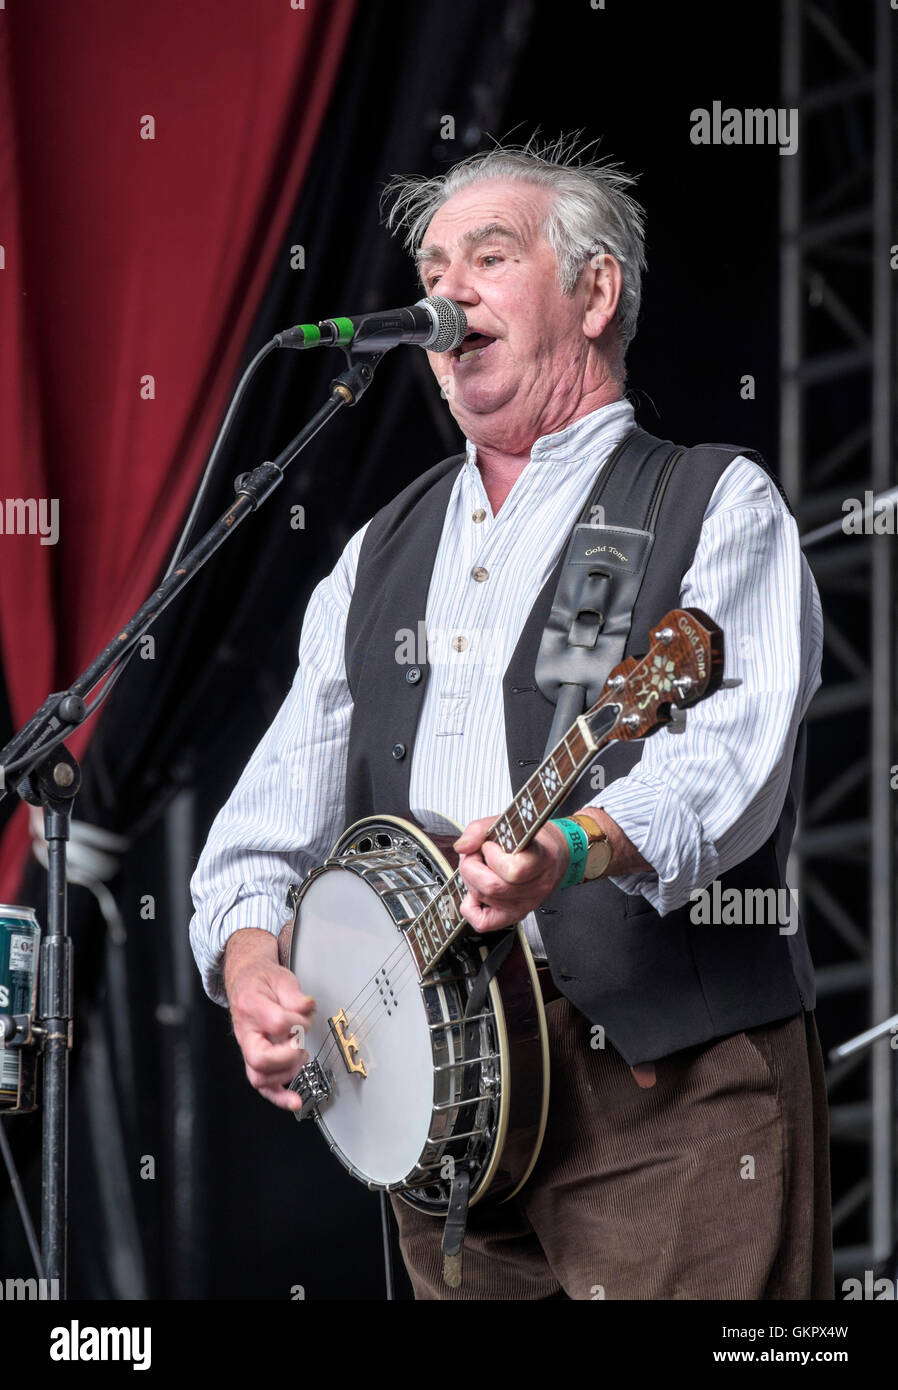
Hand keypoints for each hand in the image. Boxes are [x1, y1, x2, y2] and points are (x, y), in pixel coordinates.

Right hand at [224, 928, 315, 1111]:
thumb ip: (295, 995)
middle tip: (300, 1043)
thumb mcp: (281, 977)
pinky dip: (278, 1096)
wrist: (246, 982)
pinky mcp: (255, 1059)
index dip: (298, 1022)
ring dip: (287, 1072)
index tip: (306, 1015)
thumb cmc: (262, 981)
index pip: (277, 1022)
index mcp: (251, 1007)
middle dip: (288, 1055)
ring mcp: (248, 1049)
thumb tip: (307, 1007)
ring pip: (260, 1076)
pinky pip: (262, 1086)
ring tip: (301, 1056)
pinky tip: (294, 1101)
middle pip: (261, 1058)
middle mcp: (246, 1032)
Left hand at [452, 817, 569, 932]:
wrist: (550, 854)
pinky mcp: (514, 915)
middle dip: (472, 867)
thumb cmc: (529, 839)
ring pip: (486, 899)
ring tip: (478, 867)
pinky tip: (476, 890)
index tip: (490, 845)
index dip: (493, 856)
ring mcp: (525, 905)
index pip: (514, 871)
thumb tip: (462, 847)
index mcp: (542, 860)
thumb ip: (479, 830)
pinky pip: (483, 923)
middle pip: (493, 888)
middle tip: (475, 855)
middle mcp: (536, 887)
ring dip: (471, 880)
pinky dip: (470, 907)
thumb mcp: (506, 823)